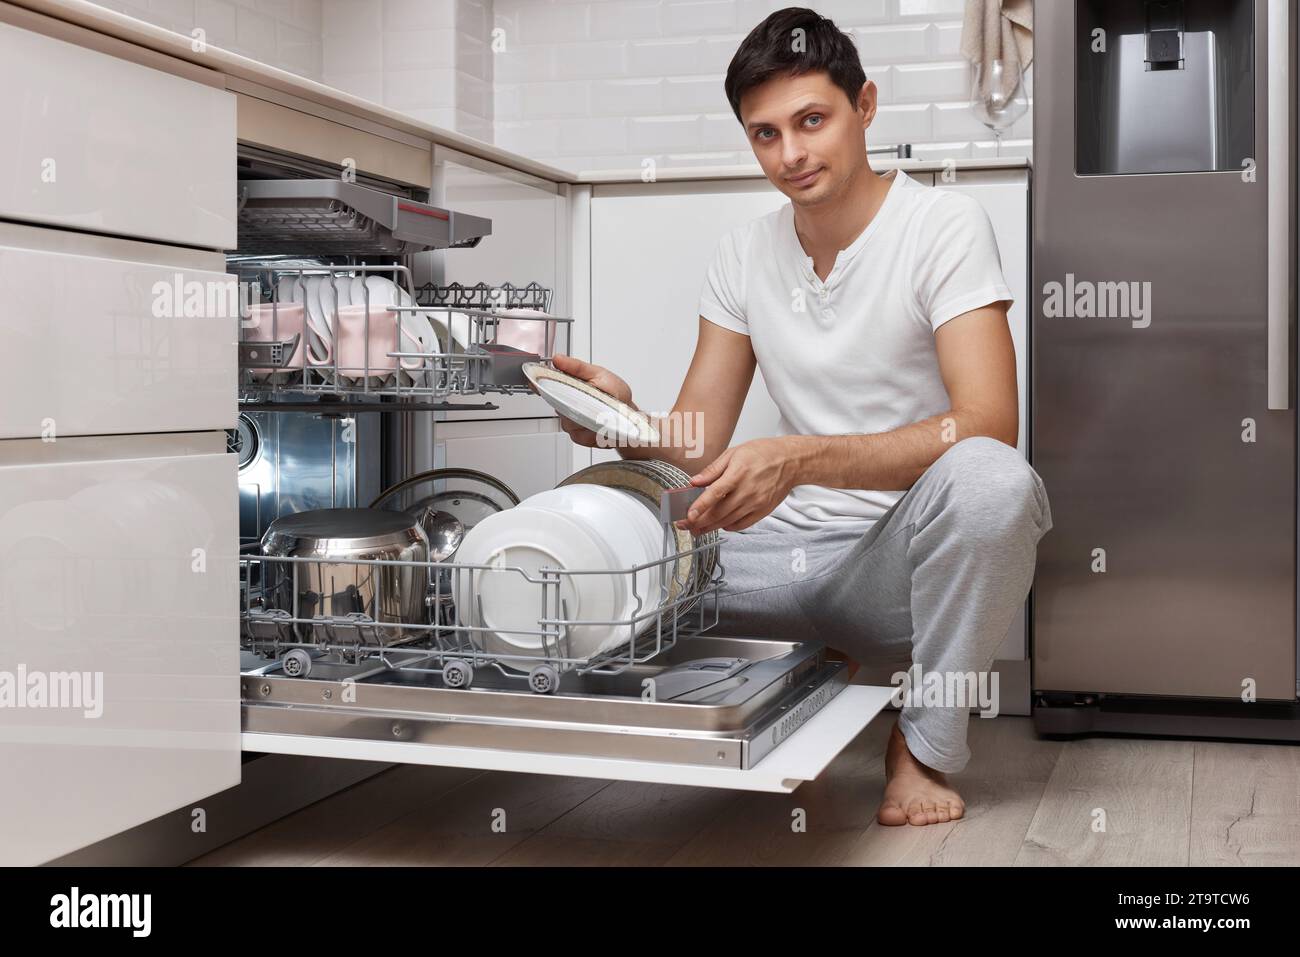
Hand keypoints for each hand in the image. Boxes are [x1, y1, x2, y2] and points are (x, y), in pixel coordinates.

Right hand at [544, 354, 633, 447]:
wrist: (628, 415)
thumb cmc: (614, 393)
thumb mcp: (599, 374)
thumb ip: (577, 367)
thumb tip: (558, 359)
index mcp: (568, 386)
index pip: (545, 385)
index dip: (538, 384)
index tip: (536, 383)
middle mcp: (565, 405)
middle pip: (558, 406)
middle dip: (573, 403)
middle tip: (592, 399)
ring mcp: (570, 421)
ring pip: (568, 422)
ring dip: (586, 418)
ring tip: (602, 412)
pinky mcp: (578, 436)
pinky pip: (579, 435)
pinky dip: (592, 431)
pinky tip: (601, 425)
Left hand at [677, 437, 806, 533]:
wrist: (791, 461)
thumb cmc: (763, 453)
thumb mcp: (734, 453)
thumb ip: (713, 469)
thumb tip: (695, 481)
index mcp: (738, 473)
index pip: (714, 494)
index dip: (700, 507)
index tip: (688, 516)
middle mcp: (747, 491)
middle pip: (719, 512)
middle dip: (699, 522)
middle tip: (686, 526)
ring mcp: (756, 503)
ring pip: (729, 521)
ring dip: (711, 527)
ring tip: (698, 529)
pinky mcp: (763, 511)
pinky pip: (743, 524)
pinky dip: (729, 527)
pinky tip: (721, 525)